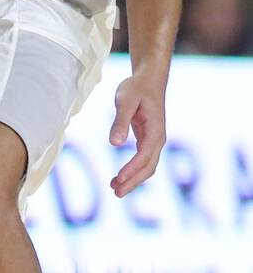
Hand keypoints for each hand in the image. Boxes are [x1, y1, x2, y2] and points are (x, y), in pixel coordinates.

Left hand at [109, 68, 166, 197]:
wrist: (149, 79)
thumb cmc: (136, 88)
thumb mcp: (125, 101)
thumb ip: (120, 121)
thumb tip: (114, 143)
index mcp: (155, 130)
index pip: (144, 155)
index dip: (132, 169)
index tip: (119, 179)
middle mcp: (158, 139)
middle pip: (149, 167)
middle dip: (133, 181)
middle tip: (116, 193)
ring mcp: (154, 141)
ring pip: (147, 167)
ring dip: (133, 180)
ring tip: (114, 189)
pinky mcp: (148, 140)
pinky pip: (143, 161)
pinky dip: (133, 172)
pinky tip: (119, 178)